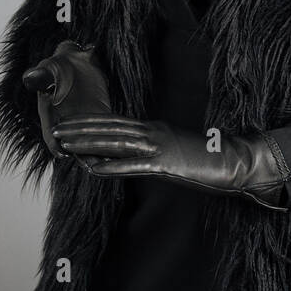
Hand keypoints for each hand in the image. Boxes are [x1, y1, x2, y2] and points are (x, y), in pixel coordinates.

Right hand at [21, 40, 113, 166]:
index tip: (62, 152)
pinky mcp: (98, 118)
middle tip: (91, 166)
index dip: (55, 143)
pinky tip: (119, 153)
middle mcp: (64, 123)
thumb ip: (41, 75)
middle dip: (82, 154)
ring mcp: (82, 123)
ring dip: (97, 154)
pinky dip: (109, 144)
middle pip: (72, 143)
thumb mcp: (49, 67)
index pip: (50, 132)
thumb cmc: (59, 64)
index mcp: (49, 112)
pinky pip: (103, 134)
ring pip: (89, 143)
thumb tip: (30, 78)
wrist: (77, 61)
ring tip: (109, 163)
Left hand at [51, 115, 290, 210]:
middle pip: (109, 128)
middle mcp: (153, 133)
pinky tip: (92, 167)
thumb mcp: (175, 148)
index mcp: (155, 128)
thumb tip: (130, 155)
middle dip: (80, 130)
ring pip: (114, 142)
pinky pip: (131, 165)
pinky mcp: (165, 164)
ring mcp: (158, 147)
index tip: (69, 123)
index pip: (116, 122)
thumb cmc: (208, 158)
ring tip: (65, 144)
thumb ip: (153, 149)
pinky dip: (110, 166)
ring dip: (87, 143)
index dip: (90, 123)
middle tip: (55, 130)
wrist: (234, 159)